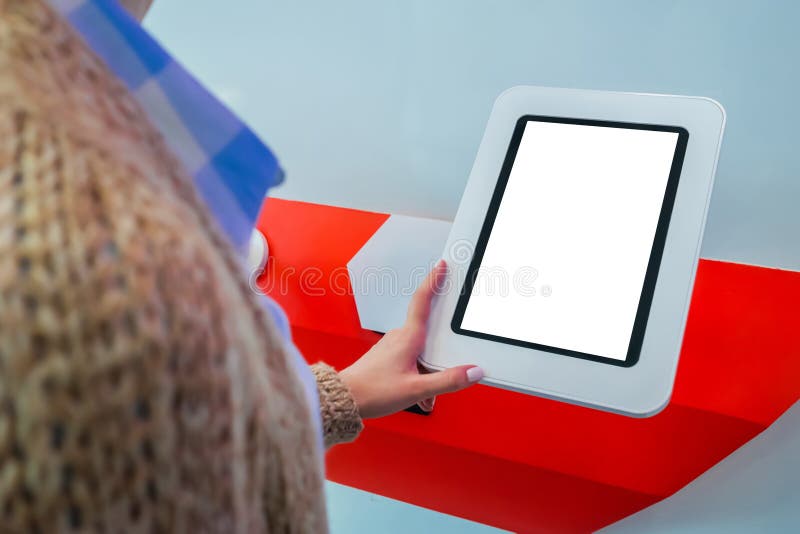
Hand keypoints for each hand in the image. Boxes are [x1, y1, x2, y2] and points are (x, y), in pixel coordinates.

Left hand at [339, 260, 483, 418]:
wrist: (345, 398)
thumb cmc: (373, 390)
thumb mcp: (417, 389)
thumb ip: (448, 380)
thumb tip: (473, 371)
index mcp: (409, 337)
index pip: (423, 300)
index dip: (433, 281)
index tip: (441, 266)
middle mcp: (399, 337)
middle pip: (430, 334)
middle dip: (440, 357)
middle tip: (441, 376)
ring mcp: (392, 346)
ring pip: (421, 353)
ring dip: (428, 373)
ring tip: (425, 396)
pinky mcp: (388, 357)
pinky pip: (411, 361)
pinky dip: (418, 378)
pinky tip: (417, 396)